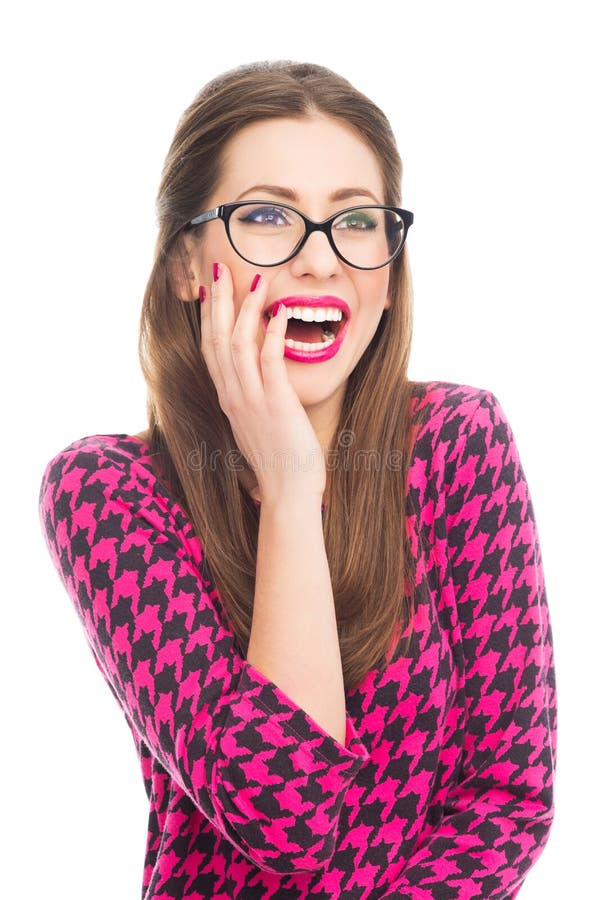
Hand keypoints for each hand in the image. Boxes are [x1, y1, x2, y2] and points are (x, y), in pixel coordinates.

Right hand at [199, 263, 326, 503]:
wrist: (288, 492)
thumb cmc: (279, 461)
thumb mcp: (257, 424)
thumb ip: (252, 398)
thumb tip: (258, 377)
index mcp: (229, 399)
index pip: (210, 350)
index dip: (208, 318)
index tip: (208, 291)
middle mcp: (234, 396)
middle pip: (217, 340)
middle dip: (218, 302)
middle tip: (220, 270)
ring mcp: (252, 400)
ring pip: (238, 344)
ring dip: (245, 310)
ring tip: (254, 282)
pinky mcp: (276, 405)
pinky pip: (269, 361)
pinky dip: (272, 334)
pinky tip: (279, 313)